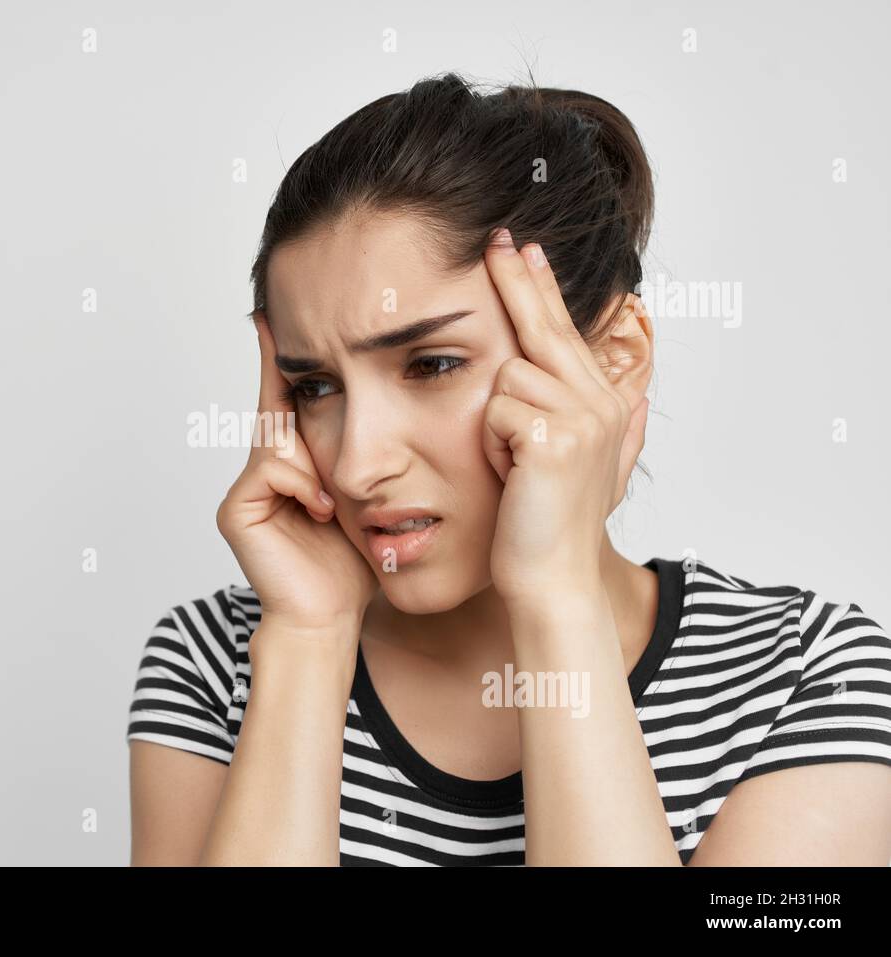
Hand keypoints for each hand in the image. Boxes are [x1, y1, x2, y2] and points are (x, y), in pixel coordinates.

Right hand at [215, 312, 377, 636]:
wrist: (332, 616)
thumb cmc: (357, 561)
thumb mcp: (370, 492)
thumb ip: (360, 454)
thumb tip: (380, 405)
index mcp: (295, 461)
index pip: (286, 398)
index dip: (279, 359)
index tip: (268, 312)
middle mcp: (264, 467)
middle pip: (281, 412)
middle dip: (300, 396)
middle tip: (297, 372)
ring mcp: (248, 487)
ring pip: (281, 438)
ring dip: (315, 465)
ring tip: (326, 503)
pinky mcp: (236, 508)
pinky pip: (273, 468)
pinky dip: (303, 485)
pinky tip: (317, 511)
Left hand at [480, 228, 649, 605]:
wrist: (552, 579)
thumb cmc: (549, 528)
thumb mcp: (581, 466)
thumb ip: (606, 422)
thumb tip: (636, 388)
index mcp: (607, 405)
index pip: (566, 335)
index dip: (542, 292)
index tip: (524, 250)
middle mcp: (603, 402)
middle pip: (545, 329)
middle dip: (516, 281)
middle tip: (496, 237)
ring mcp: (583, 416)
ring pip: (507, 377)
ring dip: (495, 424)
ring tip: (514, 468)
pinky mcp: (554, 435)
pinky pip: (497, 408)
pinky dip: (491, 444)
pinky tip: (511, 475)